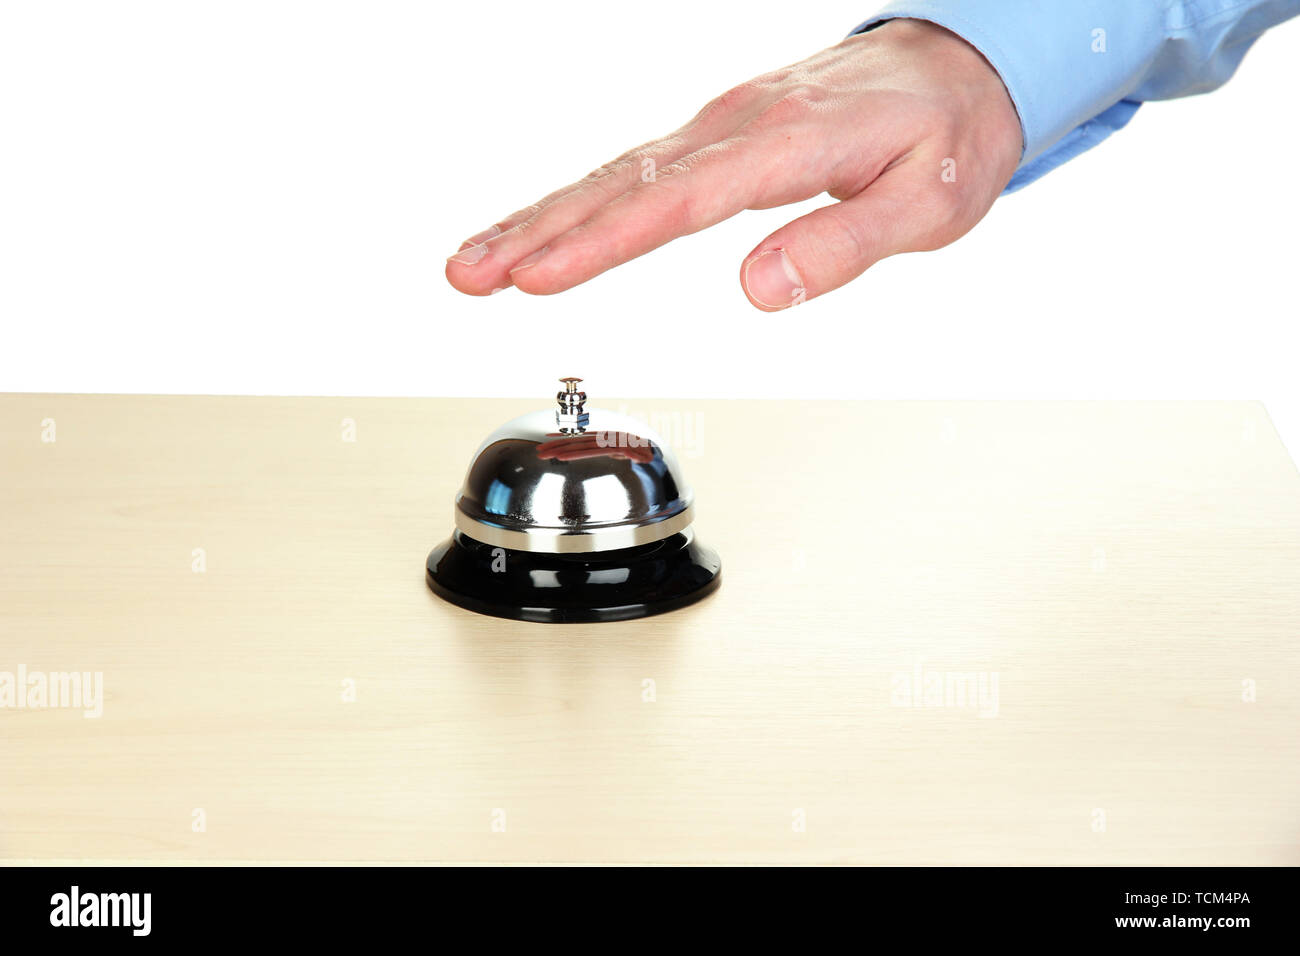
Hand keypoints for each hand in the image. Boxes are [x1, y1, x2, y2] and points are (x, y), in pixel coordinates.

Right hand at [445, 19, 1022, 309]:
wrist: (956, 67)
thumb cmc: (946, 135)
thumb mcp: (929, 202)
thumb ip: (845, 244)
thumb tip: (761, 287)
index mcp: (787, 144)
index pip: (677, 202)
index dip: (603, 242)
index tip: (539, 277)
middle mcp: (737, 127)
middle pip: (619, 184)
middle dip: (535, 231)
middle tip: (467, 274)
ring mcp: (719, 129)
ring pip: (612, 175)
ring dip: (537, 219)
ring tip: (475, 264)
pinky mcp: (715, 138)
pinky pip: (632, 172)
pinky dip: (576, 205)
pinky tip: (540, 231)